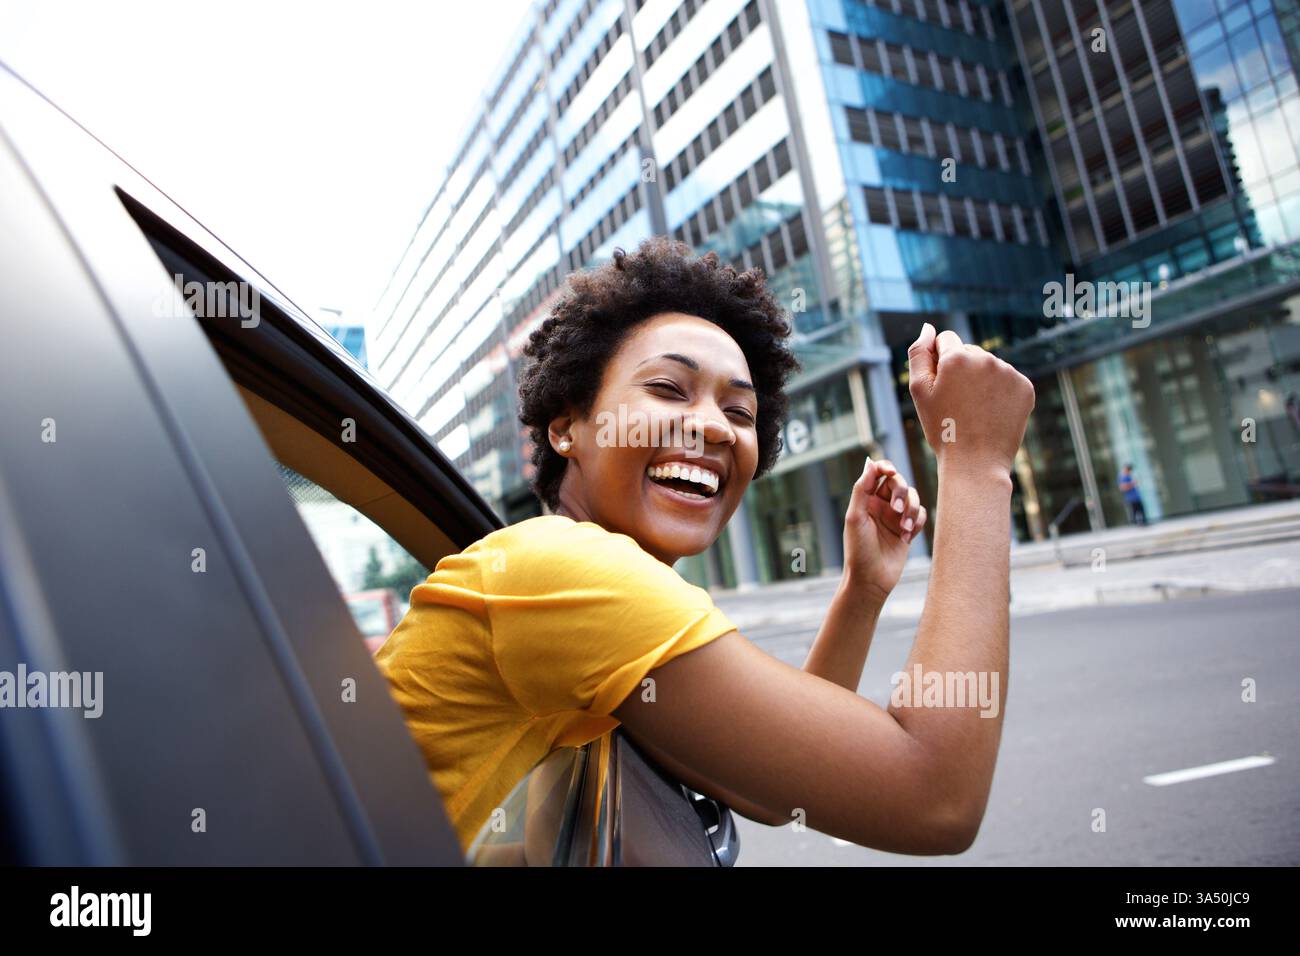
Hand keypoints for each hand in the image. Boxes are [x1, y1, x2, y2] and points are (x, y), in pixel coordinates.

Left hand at [842, 457, 926, 602]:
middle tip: (895, 509)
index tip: (891, 473)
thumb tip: (870, 462)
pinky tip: (906, 538)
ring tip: (903, 529)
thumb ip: (862, 489)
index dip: (886, 468)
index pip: (878, 474)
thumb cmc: (858, 550)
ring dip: (911, 510)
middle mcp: (880, 505)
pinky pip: (921, 515)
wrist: (871, 580)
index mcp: (865, 500)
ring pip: (913, 498)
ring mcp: (894, 517)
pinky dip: (916, 522)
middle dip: (900, 492)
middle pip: (898, 483)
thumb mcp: (855, 517)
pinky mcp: (907, 529)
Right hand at [907, 323, 1034, 479]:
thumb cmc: (941, 428)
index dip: (939, 362)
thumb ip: (919, 354)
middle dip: (961, 370)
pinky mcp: (1025, 387)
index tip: (941, 387)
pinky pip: (1008, 380)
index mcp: (957, 357)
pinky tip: (991, 413)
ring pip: (989, 366)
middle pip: (969, 352)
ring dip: (981, 381)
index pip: (946, 339)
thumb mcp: (919, 392)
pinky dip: (1000, 393)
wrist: (975, 463)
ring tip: (974, 411)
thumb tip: (928, 328)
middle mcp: (985, 358)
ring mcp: (1009, 372)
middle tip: (956, 404)